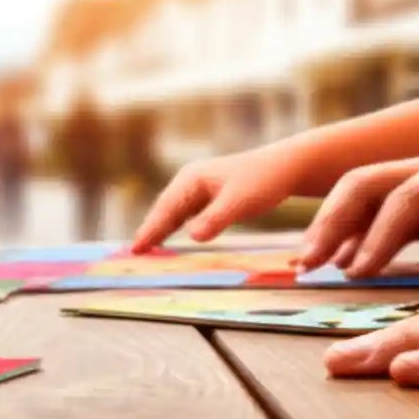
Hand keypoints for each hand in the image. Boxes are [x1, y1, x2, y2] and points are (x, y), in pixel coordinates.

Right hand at [131, 145, 305, 252]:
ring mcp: (199, 185)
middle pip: (164, 208)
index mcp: (193, 179)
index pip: (166, 208)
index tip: (136, 247)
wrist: (284, 167)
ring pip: (173, 210)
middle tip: (134, 251)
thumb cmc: (262, 181)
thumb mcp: (238, 203)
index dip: (150, 228)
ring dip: (160, 227)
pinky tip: (170, 236)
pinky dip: (174, 224)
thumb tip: (192, 236)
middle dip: (150, 228)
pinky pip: (185, 212)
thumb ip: (214, 220)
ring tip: (145, 246)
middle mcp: (191, 180)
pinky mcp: (209, 193)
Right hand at [299, 148, 418, 277]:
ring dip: (329, 228)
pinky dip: (347, 237)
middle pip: (363, 183)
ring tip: (307, 265)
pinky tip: (337, 265)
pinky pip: (369, 213)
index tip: (356, 274)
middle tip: (307, 264)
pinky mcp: (414, 202)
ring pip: (357, 195)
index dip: (377, 233)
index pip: (405, 197)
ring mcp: (417, 182)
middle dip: (330, 222)